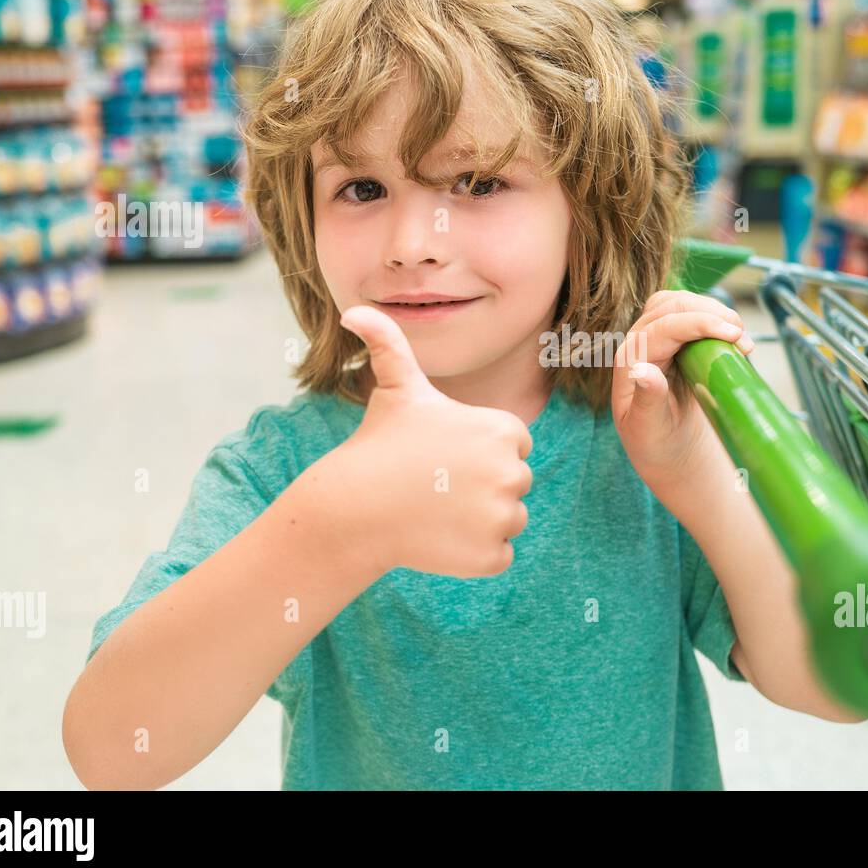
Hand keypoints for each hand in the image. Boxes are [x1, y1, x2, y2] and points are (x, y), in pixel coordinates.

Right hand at [312, 305, 533, 578]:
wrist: (353, 509)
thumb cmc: (378, 443)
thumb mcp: (395, 387)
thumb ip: (389, 343)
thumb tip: (354, 310)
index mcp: (503, 431)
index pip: (514, 445)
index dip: (478, 451)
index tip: (444, 454)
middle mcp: (513, 473)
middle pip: (513, 483)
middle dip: (481, 486)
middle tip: (437, 484)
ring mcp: (502, 518)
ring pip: (508, 520)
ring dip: (479, 520)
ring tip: (437, 510)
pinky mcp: (491, 557)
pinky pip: (498, 555)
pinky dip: (473, 553)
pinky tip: (440, 538)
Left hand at [611, 290, 753, 498]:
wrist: (667, 450)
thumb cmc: (655, 443)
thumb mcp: (648, 429)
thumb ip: (646, 399)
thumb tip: (643, 370)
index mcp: (629, 361)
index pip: (663, 328)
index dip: (699, 324)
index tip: (734, 333)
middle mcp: (638, 343)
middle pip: (671, 305)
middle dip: (709, 312)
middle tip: (742, 337)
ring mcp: (655, 338)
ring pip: (681, 303)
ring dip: (714, 310)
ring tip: (741, 337)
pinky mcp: (673, 340)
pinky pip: (692, 314)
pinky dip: (715, 319)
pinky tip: (734, 339)